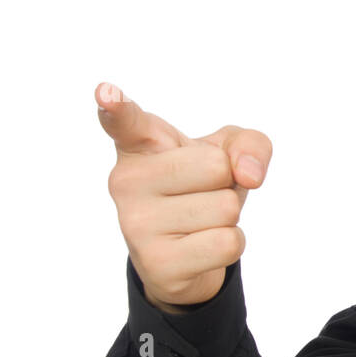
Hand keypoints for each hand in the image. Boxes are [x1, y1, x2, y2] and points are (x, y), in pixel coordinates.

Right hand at [98, 82, 271, 311]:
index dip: (117, 107)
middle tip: (202, 193)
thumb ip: (250, 145)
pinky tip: (201, 246)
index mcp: (141, 145)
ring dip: (228, 217)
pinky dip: (230, 245)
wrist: (190, 252)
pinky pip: (227, 243)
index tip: (106, 94)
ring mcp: (135, 223)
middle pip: (216, 167)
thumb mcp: (231, 154)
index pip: (126, 122)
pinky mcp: (157, 263)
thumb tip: (248, 174)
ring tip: (200, 220)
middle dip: (226, 182)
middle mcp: (127, 181)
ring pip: (226, 209)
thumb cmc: (204, 188)